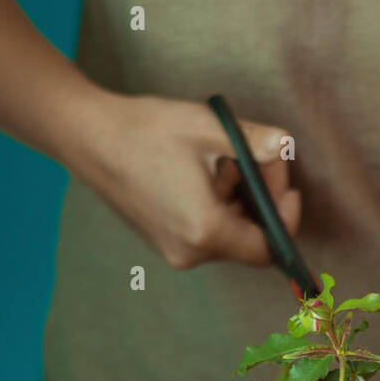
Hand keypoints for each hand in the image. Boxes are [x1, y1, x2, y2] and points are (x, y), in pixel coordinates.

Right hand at [77, 94, 300, 268]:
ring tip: (221, 163)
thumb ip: (255, 142)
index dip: (285, 219)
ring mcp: (174, 251)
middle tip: (257, 160)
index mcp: (205, 230)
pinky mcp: (164, 242)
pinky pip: (207, 234)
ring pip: (229, 237)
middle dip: (263, 203)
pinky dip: (218, 208)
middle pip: (250, 242)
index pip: (267, 248)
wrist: (90, 139)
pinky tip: (203, 175)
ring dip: (239, 203)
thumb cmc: (145, 131)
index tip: (289, 189)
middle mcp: (190, 252)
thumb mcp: (208, 128)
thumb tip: (286, 146)